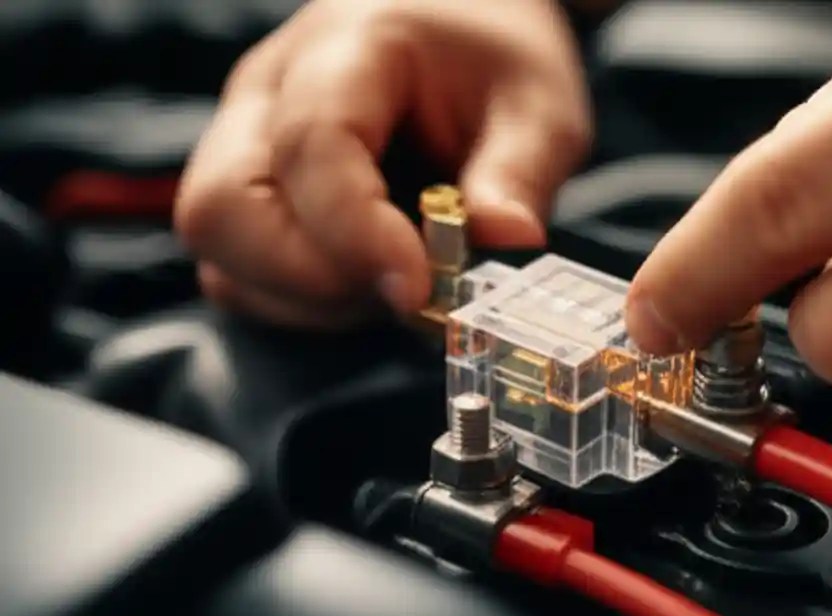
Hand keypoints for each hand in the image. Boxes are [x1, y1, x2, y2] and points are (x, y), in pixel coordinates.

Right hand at [175, 0, 590, 326]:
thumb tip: (506, 242)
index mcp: (344, 49)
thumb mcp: (538, 107)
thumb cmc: (493, 58)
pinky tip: (368, 283)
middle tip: (410, 290)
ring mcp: (245, 143)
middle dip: (313, 279)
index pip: (311, 146)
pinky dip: (300, 300)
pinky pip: (236, 269)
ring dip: (308, 296)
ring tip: (399, 281)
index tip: (417, 287)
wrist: (464, 26)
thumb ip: (519, 175)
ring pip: (220, 248)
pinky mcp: (248, 192)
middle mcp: (268, 93)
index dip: (356, 233)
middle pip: (222, 207)